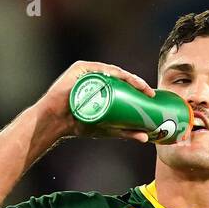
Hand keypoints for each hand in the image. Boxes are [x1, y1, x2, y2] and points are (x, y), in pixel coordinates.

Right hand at [37, 60, 156, 142]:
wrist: (56, 123)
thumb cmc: (80, 124)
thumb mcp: (108, 129)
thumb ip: (126, 132)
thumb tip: (146, 138)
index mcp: (104, 86)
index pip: (125, 84)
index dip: (139, 88)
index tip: (152, 96)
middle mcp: (97, 76)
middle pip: (120, 77)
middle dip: (137, 83)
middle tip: (149, 92)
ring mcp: (88, 71)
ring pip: (112, 72)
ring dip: (128, 78)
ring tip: (140, 87)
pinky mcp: (79, 70)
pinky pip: (97, 69)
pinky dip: (109, 72)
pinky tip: (120, 77)